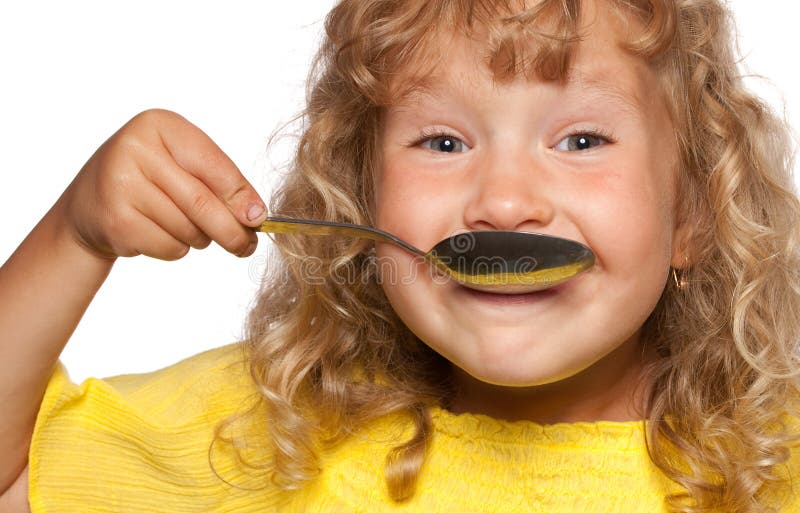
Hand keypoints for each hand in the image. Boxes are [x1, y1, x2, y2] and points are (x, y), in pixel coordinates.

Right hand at [54, 109, 265, 260]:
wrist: (90, 205)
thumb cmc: (151, 181)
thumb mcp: (183, 166)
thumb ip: (220, 183)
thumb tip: (256, 215)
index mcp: (159, 125)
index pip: (213, 164)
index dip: (240, 195)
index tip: (259, 217)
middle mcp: (135, 148)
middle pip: (202, 202)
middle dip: (231, 230)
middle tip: (246, 246)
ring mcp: (120, 185)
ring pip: (188, 229)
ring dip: (199, 239)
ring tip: (184, 228)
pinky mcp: (115, 221)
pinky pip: (169, 247)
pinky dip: (176, 249)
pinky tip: (157, 233)